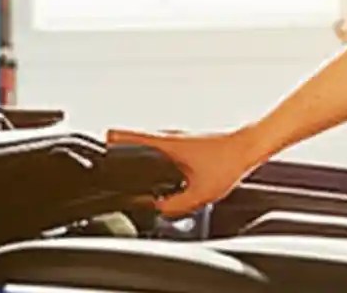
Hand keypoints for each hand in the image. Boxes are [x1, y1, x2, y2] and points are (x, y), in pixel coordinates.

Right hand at [105, 126, 263, 218]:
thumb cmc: (229, 160)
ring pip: (148, 145)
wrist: (249, 146)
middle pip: (132, 140)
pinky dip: (153, 159)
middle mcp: (168, 136)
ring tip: (130, 171)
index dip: (109, 142)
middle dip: (120, 153)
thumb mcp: (201, 193)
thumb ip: (175, 205)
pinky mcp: (186, 143)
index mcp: (166, 143)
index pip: (126, 136)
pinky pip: (161, 150)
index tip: (97, 148)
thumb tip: (156, 211)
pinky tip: (158, 174)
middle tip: (109, 165)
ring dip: (138, 156)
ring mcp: (177, 138)